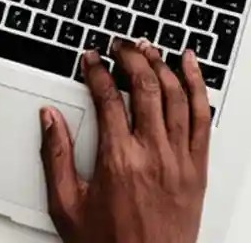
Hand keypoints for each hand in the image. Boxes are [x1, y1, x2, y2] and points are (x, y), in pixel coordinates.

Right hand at [40, 41, 210, 242]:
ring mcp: (179, 158)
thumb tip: (49, 119)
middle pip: (145, 86)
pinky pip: (202, 116)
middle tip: (119, 45)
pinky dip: (197, 86)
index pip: (108, 98)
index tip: (91, 59)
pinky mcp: (198, 167)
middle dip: (131, 57)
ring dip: (162, 64)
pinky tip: (191, 67)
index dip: (97, 71)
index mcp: (118, 160)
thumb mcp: (66, 205)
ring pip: (175, 94)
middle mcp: (152, 153)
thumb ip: (54, 157)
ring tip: (149, 48)